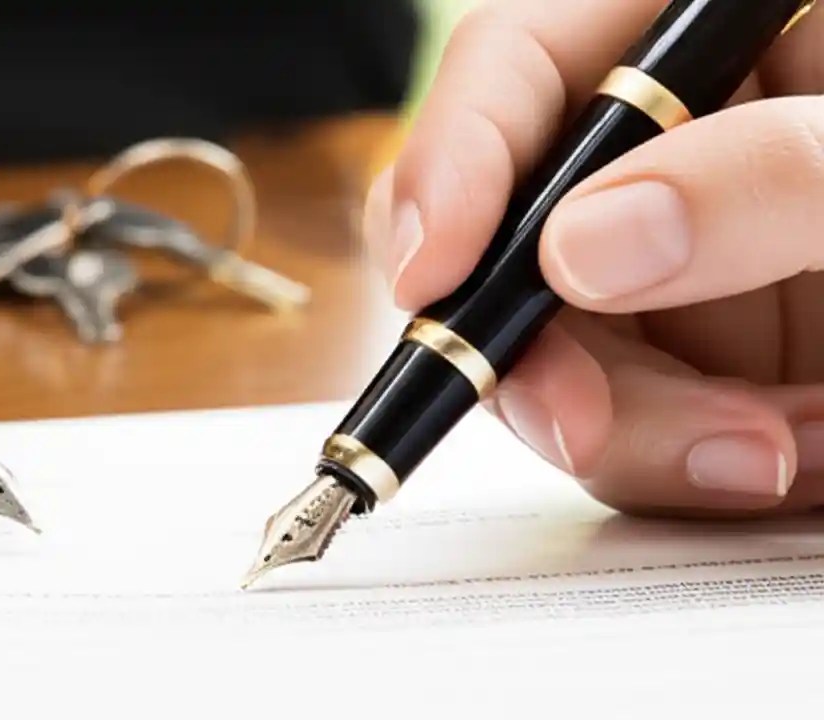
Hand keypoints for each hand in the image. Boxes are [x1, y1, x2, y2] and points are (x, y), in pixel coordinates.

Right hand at [364, 0, 823, 517]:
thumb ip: (771, 176)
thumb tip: (586, 248)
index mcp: (713, 25)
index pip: (522, 67)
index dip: (452, 165)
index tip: (432, 271)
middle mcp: (677, 140)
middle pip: (515, 234)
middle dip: (541, 350)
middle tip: (584, 424)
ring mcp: (686, 248)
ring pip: (566, 349)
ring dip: (644, 427)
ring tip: (776, 451)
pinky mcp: (712, 344)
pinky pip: (642, 415)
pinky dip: (700, 455)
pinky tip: (795, 450)